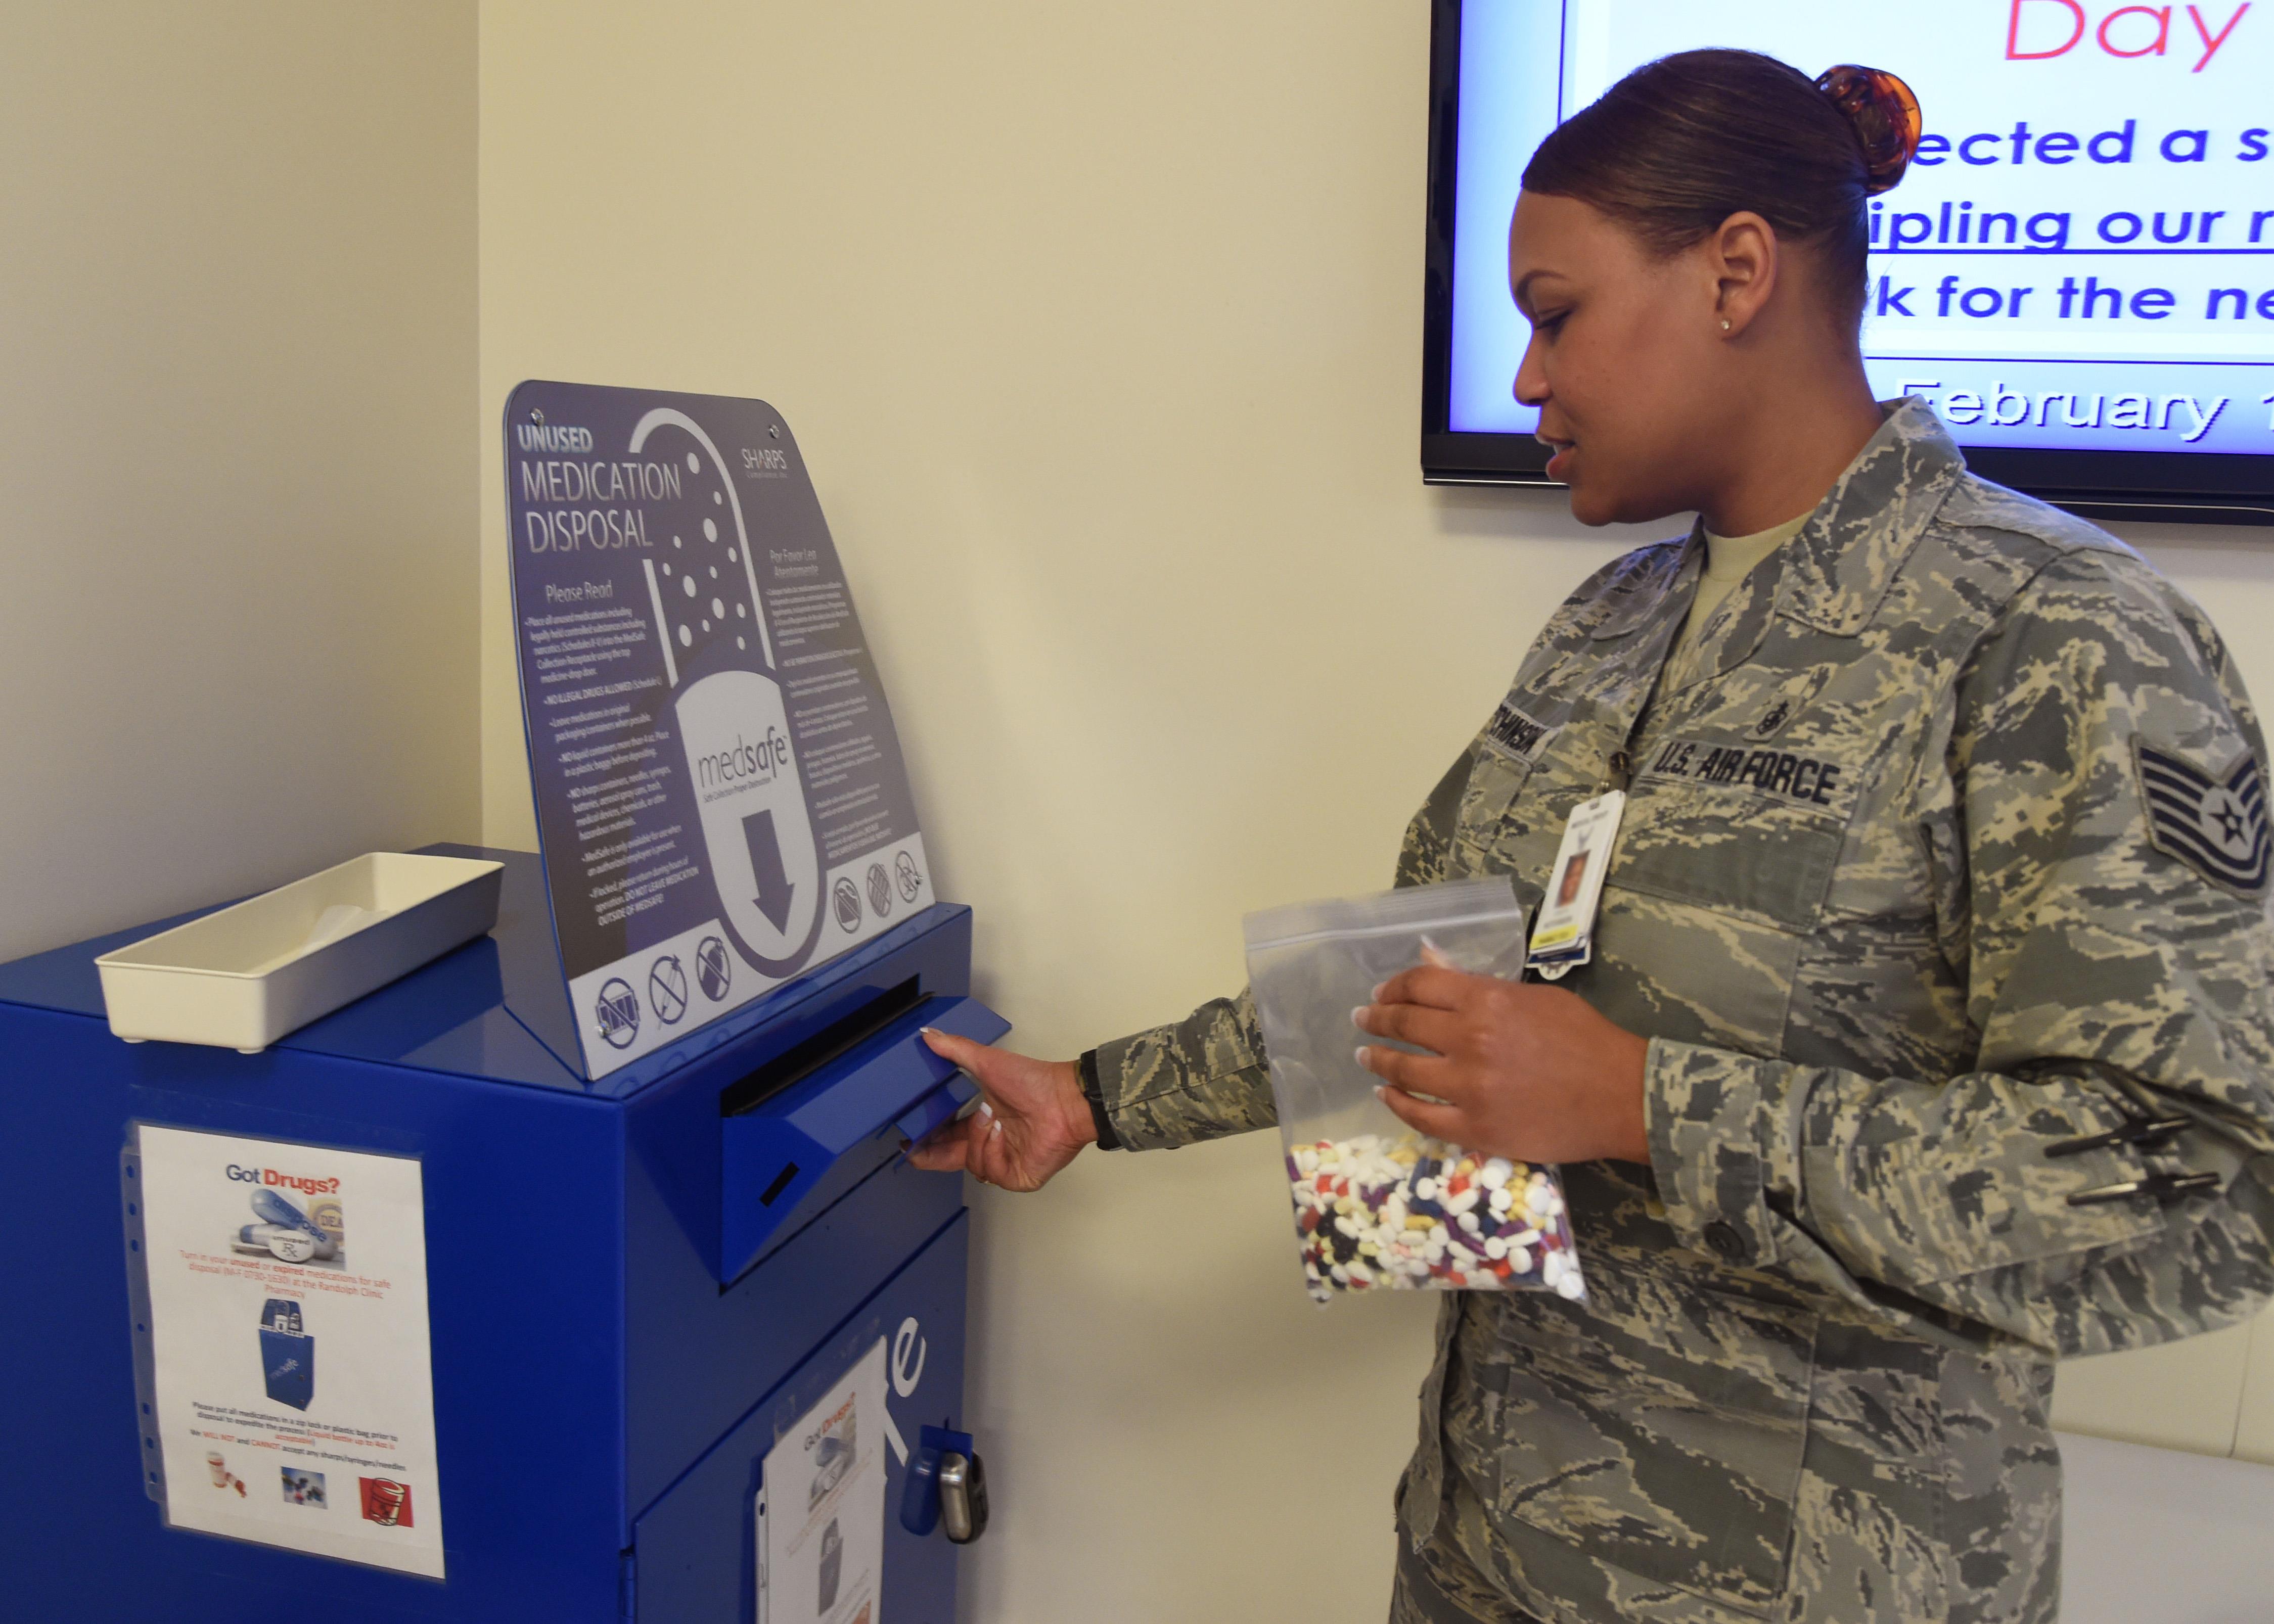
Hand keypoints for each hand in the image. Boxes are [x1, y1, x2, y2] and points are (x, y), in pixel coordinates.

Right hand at [906, 1028, 1094, 1190]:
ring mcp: (1004, 1162)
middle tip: (913, 1148)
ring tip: (991, 1117)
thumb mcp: (988, 1062)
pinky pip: (991, 1170)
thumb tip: (927, 1034)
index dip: (926, 1140)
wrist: (1065, 1099)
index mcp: (980, 1122)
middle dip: (931, 1155)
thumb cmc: (1033, 1081)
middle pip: (950, 1158)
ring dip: (977, 1138)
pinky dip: (993, 1150)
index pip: (945, 1137)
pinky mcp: (1017, 1176)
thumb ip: (955, 1049)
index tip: (907, 1138)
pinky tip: (1002, 1133)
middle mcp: (990, 1144)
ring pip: (970, 1163)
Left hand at [1353, 964, 1650, 1165]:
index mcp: (1486, 1001)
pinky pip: (1421, 1118)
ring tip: (1366, 1055)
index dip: (1394, 987)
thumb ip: (1477, 983)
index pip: (1420, 985)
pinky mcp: (1475, 1129)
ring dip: (1378, 1061)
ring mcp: (1469, 1088)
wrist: (1621, 1097)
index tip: (1381, 993)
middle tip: (1362, 1019)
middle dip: (1376, 1020)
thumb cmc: (1586, 1039)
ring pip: (1404, 1072)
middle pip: (1404, 1025)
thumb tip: (1431, 960)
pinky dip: (1397, 1105)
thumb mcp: (1534, 996)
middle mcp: (1470, 1041)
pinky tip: (1386, 1097)